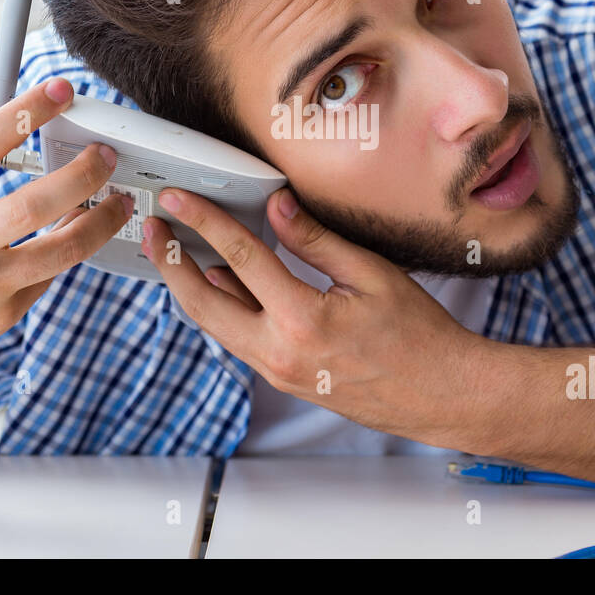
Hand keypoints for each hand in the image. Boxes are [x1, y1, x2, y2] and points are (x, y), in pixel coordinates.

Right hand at [0, 77, 134, 383]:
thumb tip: (8, 131)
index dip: (26, 111)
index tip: (61, 89)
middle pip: (37, 202)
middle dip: (85, 174)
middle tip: (107, 156)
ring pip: (61, 249)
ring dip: (100, 222)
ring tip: (118, 203)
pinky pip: (47, 278)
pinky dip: (65, 255)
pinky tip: (74, 239)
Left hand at [140, 187, 500, 449]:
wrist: (440, 394)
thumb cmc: (419, 335)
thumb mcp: (371, 273)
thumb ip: (315, 240)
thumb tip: (277, 205)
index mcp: (302, 319)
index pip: (239, 258)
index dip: (203, 221)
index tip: (177, 199)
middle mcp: (279, 352)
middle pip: (202, 303)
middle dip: (170, 263)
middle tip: (153, 229)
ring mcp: (277, 372)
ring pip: (215, 325)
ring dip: (190, 287)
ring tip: (174, 252)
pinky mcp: (283, 379)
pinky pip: (239, 339)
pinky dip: (222, 308)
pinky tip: (218, 283)